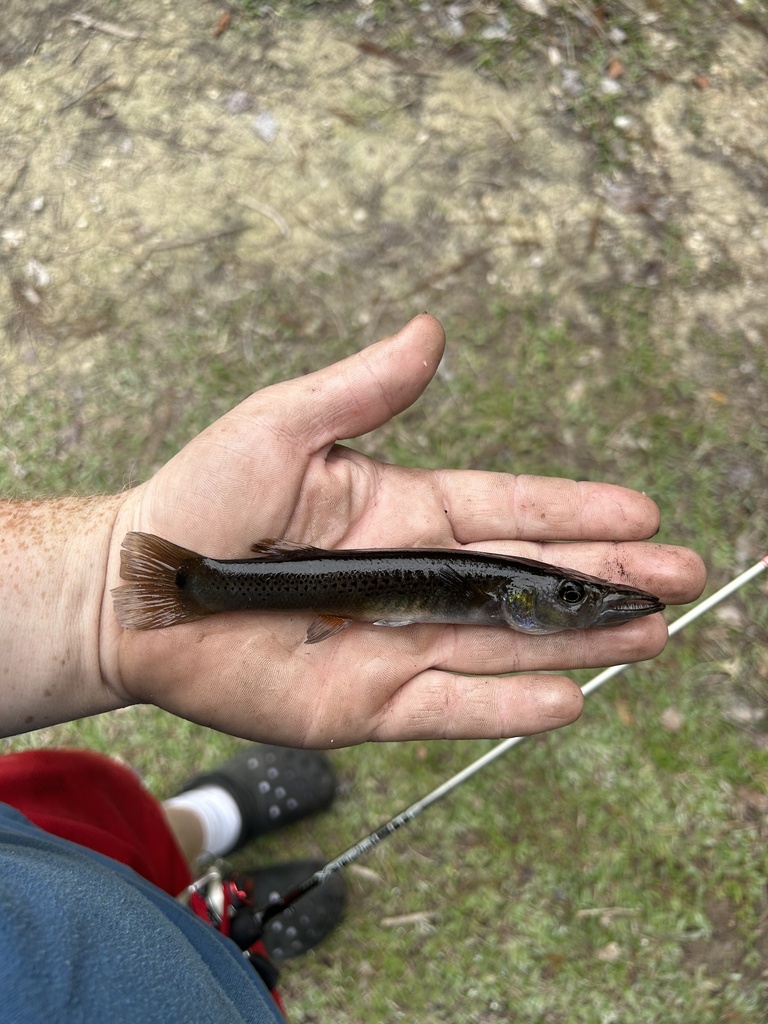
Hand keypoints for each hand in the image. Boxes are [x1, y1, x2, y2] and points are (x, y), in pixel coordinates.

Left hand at [102, 314, 705, 746]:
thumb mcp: (283, 425)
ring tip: (652, 635)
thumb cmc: (201, 498)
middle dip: (606, 578)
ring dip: (580, 639)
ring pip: (507, 643)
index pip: (509, 510)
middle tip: (681, 578)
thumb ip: (363, 389)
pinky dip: (508, 704)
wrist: (137, 591)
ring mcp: (395, 643)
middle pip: (528, 580)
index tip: (642, 515)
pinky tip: (569, 696)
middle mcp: (413, 579)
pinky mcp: (366, 704)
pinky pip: (451, 705)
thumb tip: (431, 331)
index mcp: (402, 512)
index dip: (576, 512)